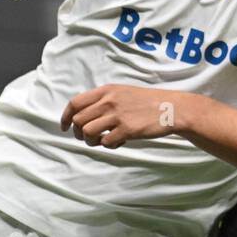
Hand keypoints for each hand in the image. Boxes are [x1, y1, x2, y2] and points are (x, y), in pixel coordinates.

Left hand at [59, 85, 188, 148]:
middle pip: (78, 121)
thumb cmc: (147, 101)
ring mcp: (117, 116)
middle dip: (79, 133)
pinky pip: (105, 142)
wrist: (171, 108)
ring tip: (103, 140)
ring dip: (92, 141)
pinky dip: (109, 145)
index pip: (75, 103)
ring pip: (88, 132)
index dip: (65, 117)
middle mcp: (109, 101)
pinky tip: (119, 142)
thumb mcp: (123, 92)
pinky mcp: (127, 130)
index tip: (65, 127)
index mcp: (106, 90)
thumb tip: (83, 115)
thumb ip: (103, 100)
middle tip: (88, 138)